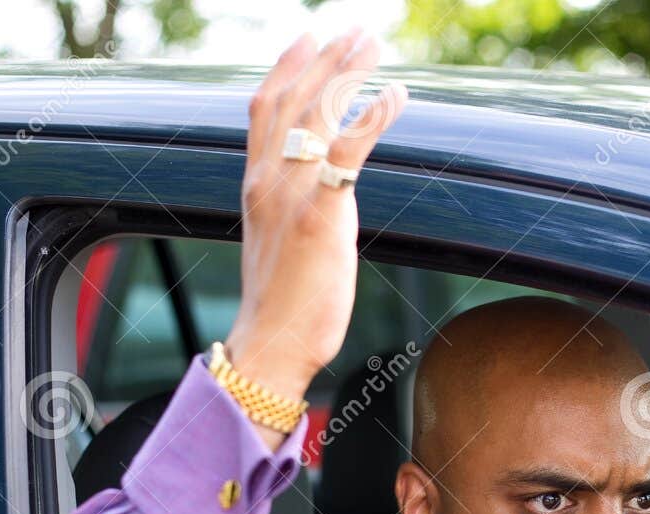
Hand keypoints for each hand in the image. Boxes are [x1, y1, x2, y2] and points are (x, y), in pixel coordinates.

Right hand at [224, 29, 407, 408]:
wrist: (271, 345)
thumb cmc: (281, 307)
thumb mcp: (277, 244)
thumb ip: (289, 210)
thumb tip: (315, 198)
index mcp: (255, 186)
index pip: (264, 110)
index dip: (286, 69)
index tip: (307, 39)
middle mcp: (268, 181)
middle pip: (292, 99)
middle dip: (324, 58)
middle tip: (354, 29)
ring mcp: (292, 195)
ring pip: (317, 113)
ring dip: (347, 72)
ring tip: (373, 44)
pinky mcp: (321, 215)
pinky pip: (348, 152)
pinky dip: (372, 118)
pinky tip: (395, 96)